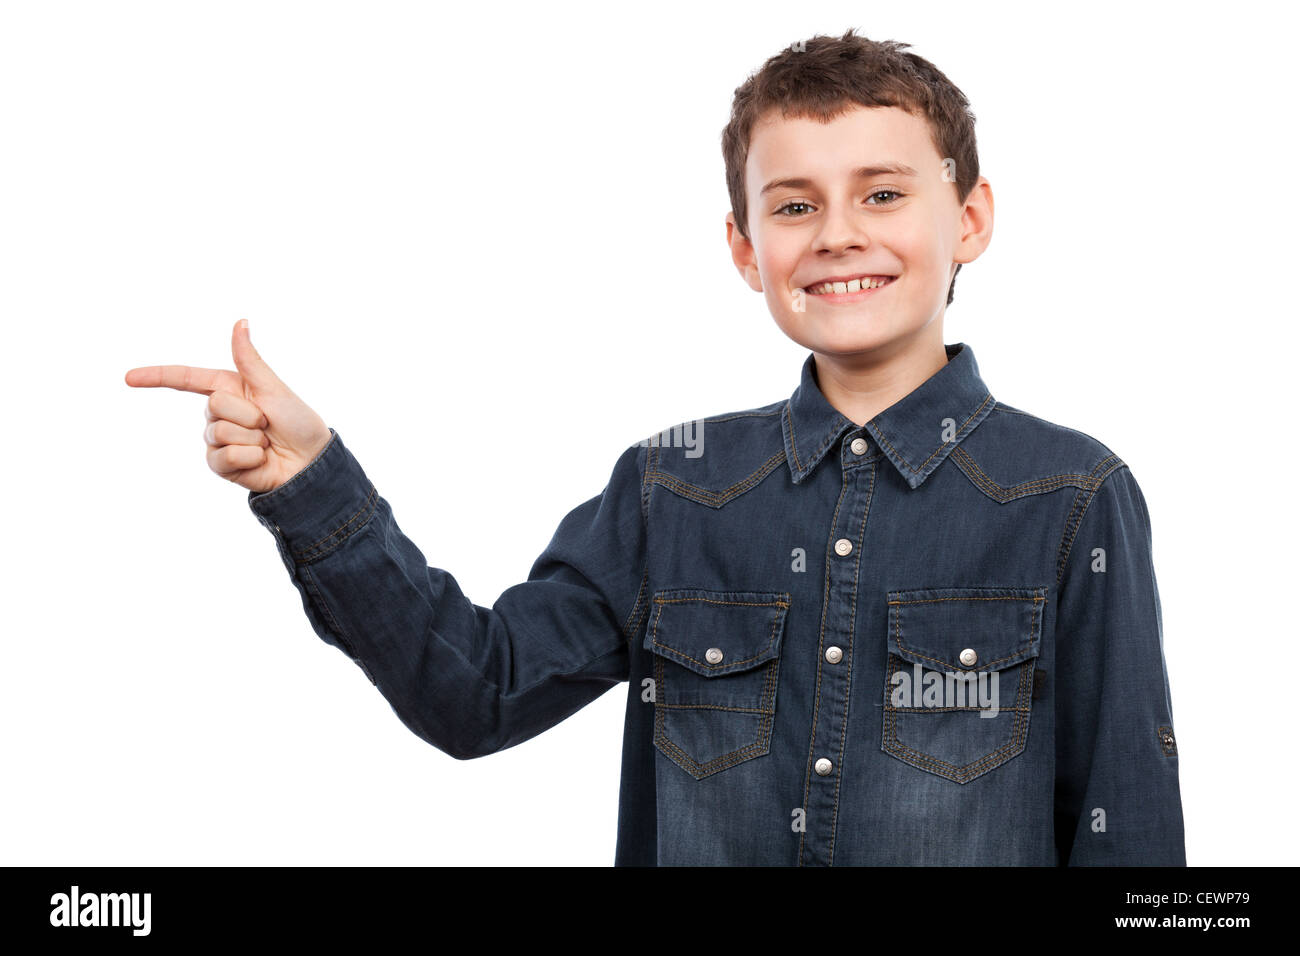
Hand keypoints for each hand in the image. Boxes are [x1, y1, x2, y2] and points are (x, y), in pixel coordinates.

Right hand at [125, 319, 332, 493]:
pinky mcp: (221, 464)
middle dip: (248, 414)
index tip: (128, 378)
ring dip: (251, 438)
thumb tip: (240, 322)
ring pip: (220, 432)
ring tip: (266, 442)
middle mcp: (220, 413)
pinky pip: (223, 456)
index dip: (156, 377)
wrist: (311, 464)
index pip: (186, 380)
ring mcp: (218, 440)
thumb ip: (249, 359)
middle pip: (214, 405)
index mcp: (229, 388)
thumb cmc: (298, 422)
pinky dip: (249, 457)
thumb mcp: (273, 388)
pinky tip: (260, 460)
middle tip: (268, 423)